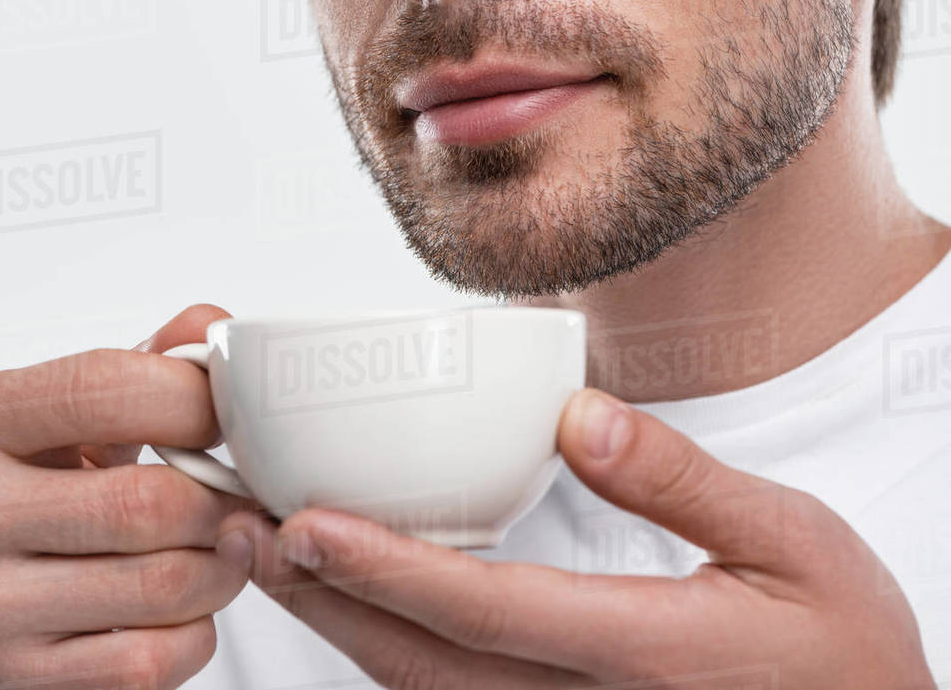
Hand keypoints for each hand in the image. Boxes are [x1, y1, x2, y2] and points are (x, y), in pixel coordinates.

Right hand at [0, 304, 257, 689]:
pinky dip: (194, 632)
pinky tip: (174, 611)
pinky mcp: (17, 683)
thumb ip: (133, 370)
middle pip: (151, 502)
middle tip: (238, 495)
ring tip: (215, 549)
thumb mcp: (40, 425)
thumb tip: (217, 327)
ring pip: (169, 584)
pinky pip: (157, 659)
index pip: (110, 386)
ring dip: (222, 567)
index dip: (199, 398)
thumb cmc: (0, 503)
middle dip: (223, 499)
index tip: (229, 417)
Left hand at [219, 389, 936, 689]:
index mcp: (642, 649)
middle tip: (242, 524)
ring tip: (270, 551)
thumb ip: (683, 481)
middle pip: (419, 660)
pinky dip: (386, 641)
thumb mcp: (795, 545)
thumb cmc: (839, 649)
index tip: (304, 523)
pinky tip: (353, 592)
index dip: (386, 567)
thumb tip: (581, 417)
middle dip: (322, 596)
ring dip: (337, 620)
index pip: (487, 608)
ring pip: (421, 685)